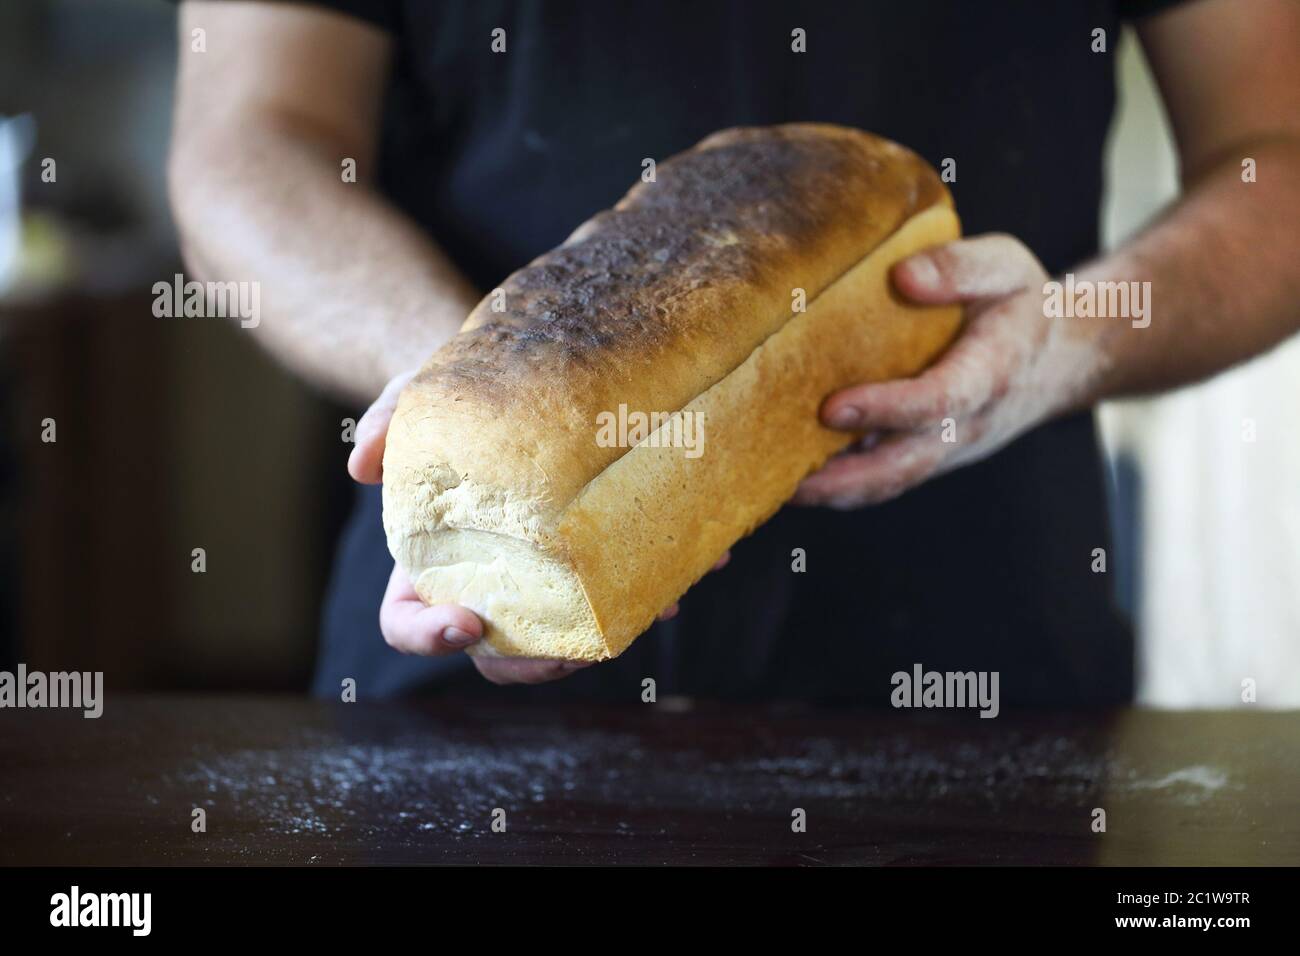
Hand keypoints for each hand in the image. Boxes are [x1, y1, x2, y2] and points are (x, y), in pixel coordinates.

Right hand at [350, 371, 727, 683]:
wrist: (513, 381)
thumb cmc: (450, 402)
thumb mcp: (412, 396)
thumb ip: (387, 421)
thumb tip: (360, 463)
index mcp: (426, 563)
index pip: (408, 624)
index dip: (430, 637)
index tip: (469, 624)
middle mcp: (485, 584)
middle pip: (495, 652)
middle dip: (532, 663)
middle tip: (569, 654)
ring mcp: (542, 578)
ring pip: (570, 630)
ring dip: (611, 635)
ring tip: (652, 613)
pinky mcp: (594, 557)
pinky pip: (625, 585)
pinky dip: (663, 580)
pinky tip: (708, 561)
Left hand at [794, 233, 1101, 508]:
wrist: (1061, 359)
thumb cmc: (1023, 306)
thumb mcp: (1008, 267)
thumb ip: (961, 267)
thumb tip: (902, 276)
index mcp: (991, 372)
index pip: (939, 400)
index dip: (887, 408)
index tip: (833, 407)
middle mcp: (968, 423)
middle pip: (904, 466)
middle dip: (843, 479)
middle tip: (785, 478)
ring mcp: (947, 449)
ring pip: (889, 483)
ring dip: (832, 493)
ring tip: (773, 488)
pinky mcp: (927, 457)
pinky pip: (883, 479)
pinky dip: (838, 488)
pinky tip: (789, 478)